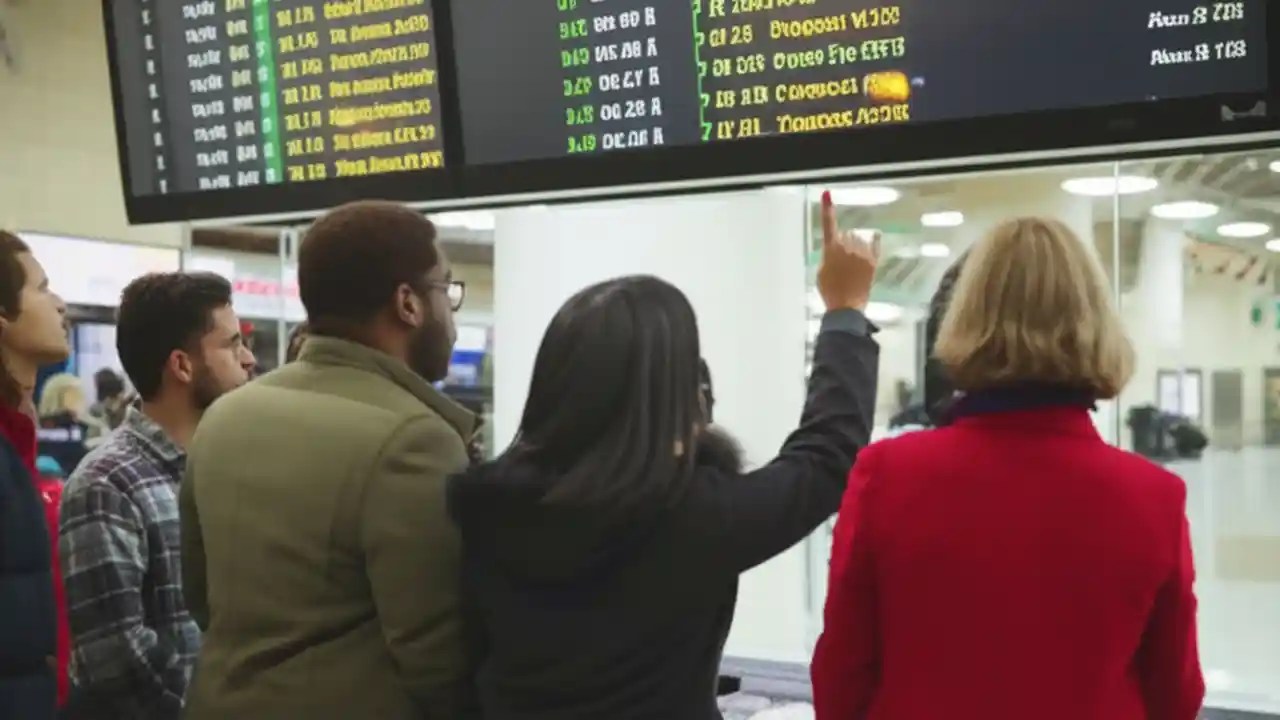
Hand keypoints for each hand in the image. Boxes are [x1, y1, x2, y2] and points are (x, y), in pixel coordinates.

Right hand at [817, 190, 879, 311]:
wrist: (846, 306)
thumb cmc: (829, 290)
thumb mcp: (822, 271)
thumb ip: (829, 255)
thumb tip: (837, 248)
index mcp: (832, 249)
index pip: (828, 225)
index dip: (827, 209)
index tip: (827, 194)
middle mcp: (848, 246)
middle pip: (846, 235)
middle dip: (844, 243)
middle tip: (841, 262)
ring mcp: (862, 253)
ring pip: (859, 240)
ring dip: (856, 247)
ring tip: (852, 266)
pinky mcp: (873, 261)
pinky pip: (875, 244)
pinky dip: (874, 240)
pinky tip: (876, 235)